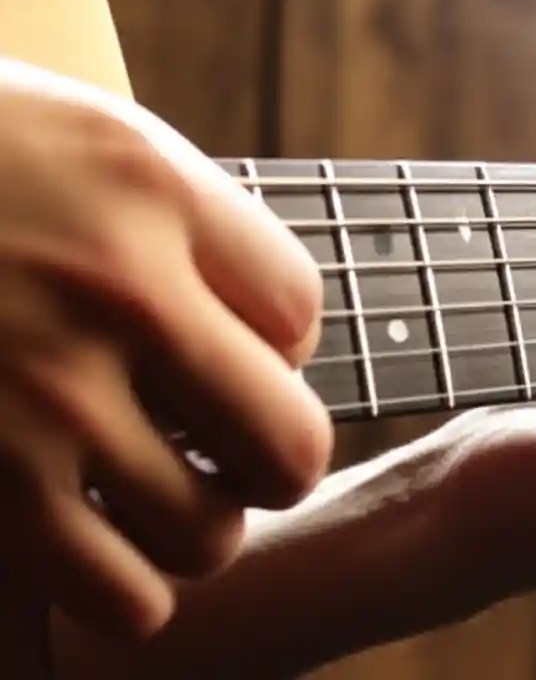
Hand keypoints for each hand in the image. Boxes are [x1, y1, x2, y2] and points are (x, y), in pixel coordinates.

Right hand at [0, 59, 331, 638]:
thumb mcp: (67, 137)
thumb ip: (174, 214)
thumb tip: (272, 326)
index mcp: (145, 189)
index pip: (300, 314)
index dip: (277, 349)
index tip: (230, 352)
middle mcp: (110, 292)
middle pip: (290, 442)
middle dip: (272, 462)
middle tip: (229, 454)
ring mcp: (35, 398)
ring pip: (207, 537)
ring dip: (193, 529)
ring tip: (151, 497)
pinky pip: (120, 597)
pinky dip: (123, 589)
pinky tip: (90, 545)